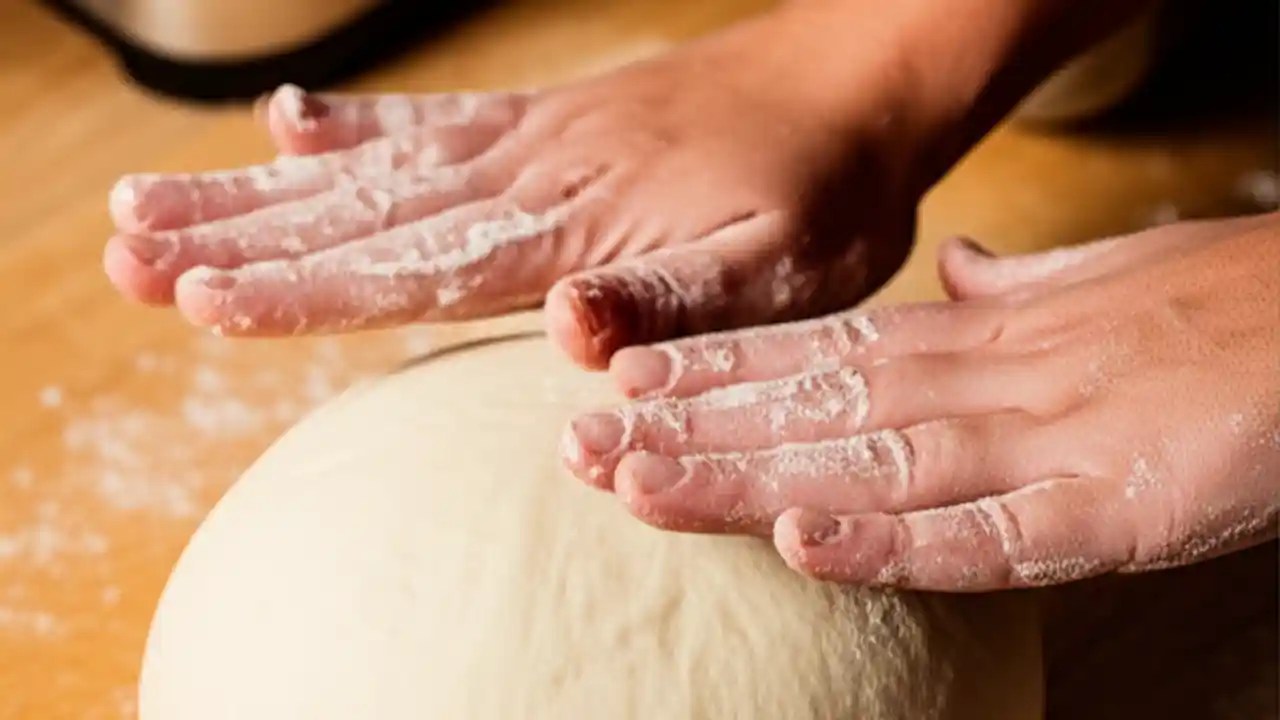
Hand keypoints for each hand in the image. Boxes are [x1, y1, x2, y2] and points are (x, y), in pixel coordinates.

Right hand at [104, 7, 920, 367]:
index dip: (306, 289)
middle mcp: (533, 176)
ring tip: (153, 204)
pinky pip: (434, 120)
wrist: (858, 81)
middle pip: (363, 214)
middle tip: (124, 252)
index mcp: (576, 228)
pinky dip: (355, 125)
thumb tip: (566, 330)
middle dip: (240, 239)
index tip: (200, 299)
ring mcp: (533, 139)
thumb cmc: (825, 191)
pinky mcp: (548, 120)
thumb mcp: (781, 271)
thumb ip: (675, 304)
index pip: (416, 265)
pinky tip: (288, 124)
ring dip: (260, 193)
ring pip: (373, 169)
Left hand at [562, 212, 1279, 590]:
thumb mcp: (1098, 293)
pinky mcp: (1114, 511)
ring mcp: (1045, 445)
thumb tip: (952, 279)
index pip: (818, 353)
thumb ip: (1012, 298)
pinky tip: (801, 542)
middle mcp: (988, 385)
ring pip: (865, 462)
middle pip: (812, 408)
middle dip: (690, 429)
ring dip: (746, 477)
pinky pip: (986, 538)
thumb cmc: (1225, 311)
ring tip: (637, 482)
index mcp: (982, 340)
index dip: (715, 370)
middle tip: (577, 443)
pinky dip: (892, 542)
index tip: (620, 379)